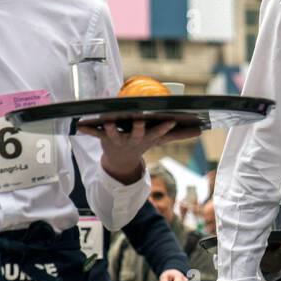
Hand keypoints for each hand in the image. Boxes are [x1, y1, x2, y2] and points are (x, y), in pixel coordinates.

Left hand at [79, 119, 193, 183]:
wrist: (121, 161)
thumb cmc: (142, 142)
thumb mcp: (161, 139)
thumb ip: (180, 134)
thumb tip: (201, 131)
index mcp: (147, 137)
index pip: (159, 133)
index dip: (165, 127)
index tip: (171, 120)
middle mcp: (133, 139)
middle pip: (137, 133)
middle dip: (138, 127)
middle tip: (139, 119)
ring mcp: (118, 139)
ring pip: (114, 133)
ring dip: (110, 129)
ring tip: (106, 122)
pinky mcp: (103, 138)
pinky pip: (94, 133)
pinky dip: (86, 129)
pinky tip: (78, 124)